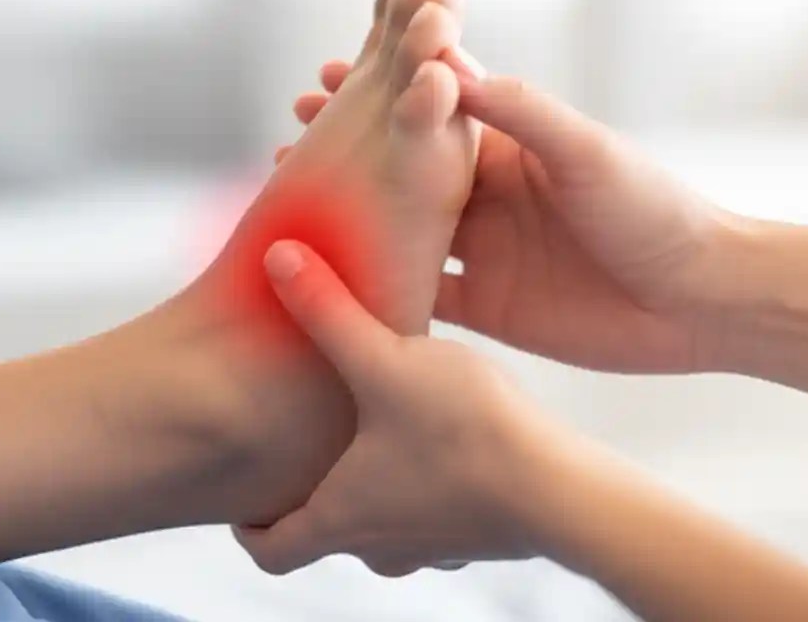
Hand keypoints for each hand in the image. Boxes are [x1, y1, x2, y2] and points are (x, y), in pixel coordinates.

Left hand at [234, 240, 562, 575]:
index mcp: (340, 517)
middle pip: (326, 536)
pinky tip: (437, 438)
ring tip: (371, 438)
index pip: (271, 551)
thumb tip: (276, 257)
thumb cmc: (465, 434)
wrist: (563, 489)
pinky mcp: (478, 532)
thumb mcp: (386, 361)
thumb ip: (328, 310)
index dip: (248, 528)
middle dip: (311, 497)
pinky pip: (434, 516)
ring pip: (384, 528)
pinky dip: (422, 487)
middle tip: (302, 453)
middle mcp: (381, 545)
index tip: (244, 502)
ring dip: (372, 492)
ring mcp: (433, 546)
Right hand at [284, 60, 739, 372]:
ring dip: (353, 221)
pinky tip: (331, 281)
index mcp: (509, 151)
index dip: (378, 99)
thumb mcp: (587, 150)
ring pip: (400, 233)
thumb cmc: (655, 211)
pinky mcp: (487, 306)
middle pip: (401, 173)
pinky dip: (377, 286)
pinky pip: (419, 295)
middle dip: (349, 155)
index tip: (324, 81)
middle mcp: (488, 199)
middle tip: (290, 140)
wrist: (700, 302)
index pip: (428, 117)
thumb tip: (448, 70)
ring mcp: (483, 254)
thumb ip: (521, 113)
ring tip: (295, 206)